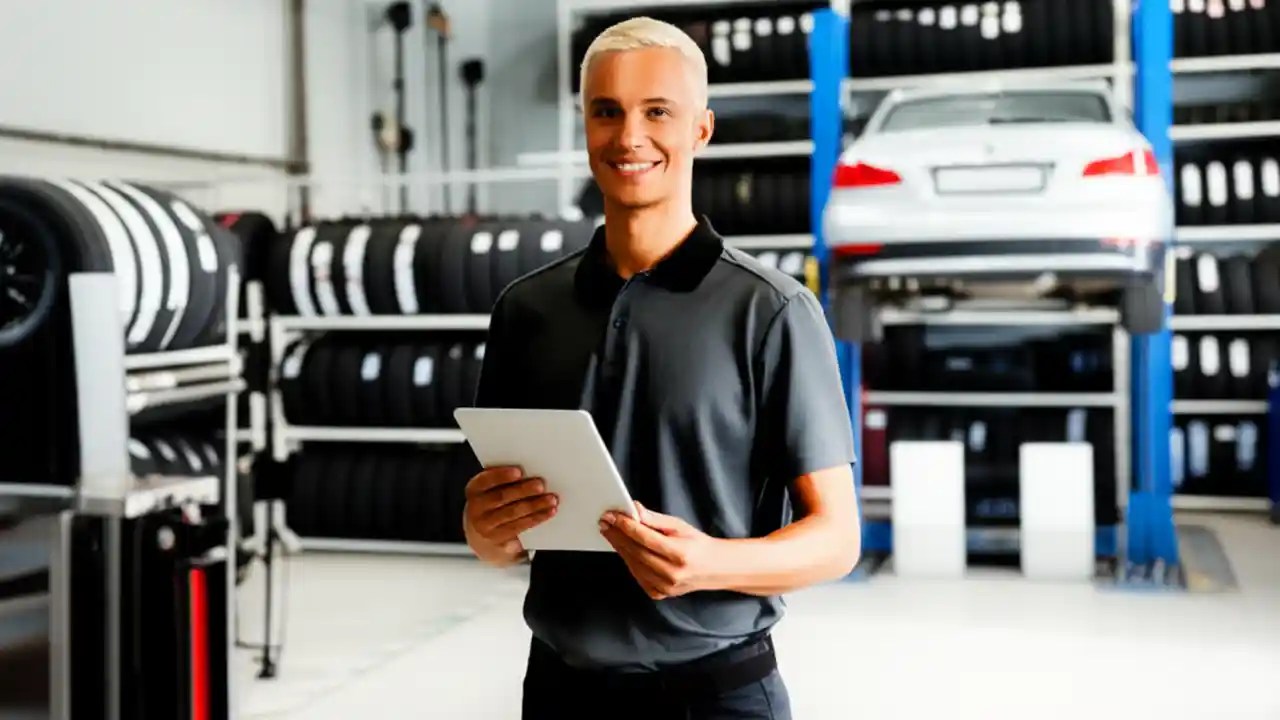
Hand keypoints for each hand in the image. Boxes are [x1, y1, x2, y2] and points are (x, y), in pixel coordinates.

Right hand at [463, 466, 557, 564]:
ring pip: (513, 514)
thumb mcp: (489, 493)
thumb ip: (502, 482)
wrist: (483, 541)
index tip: (519, 472)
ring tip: (551, 499)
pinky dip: (537, 519)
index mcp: (474, 492)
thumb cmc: (492, 508)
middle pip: (501, 498)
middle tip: (541, 485)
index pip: (484, 481)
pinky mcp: (500, 543)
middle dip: (523, 490)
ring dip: (535, 506)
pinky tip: (549, 513)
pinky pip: (521, 528)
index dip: (501, 476)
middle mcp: (476, 511)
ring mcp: (486, 530)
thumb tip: (528, 470)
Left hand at [599, 502, 718, 599]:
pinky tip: (623, 549)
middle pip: (636, 551)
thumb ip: (655, 519)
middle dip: (617, 535)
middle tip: (605, 522)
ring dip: (619, 548)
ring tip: (610, 533)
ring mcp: (664, 587)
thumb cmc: (697, 545)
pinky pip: (637, 575)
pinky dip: (628, 561)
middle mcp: (672, 573)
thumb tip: (635, 510)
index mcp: (679, 554)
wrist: (714, 569)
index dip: (626, 525)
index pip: (645, 538)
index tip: (612, 515)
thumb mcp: (680, 526)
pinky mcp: (659, 594)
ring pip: (633, 565)